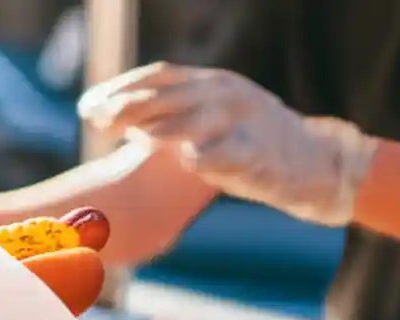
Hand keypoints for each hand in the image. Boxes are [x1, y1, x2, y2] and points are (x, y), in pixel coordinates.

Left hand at [78, 62, 377, 225]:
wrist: (312, 162)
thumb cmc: (247, 141)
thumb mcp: (208, 117)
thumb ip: (168, 114)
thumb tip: (116, 118)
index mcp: (210, 82)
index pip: (158, 77)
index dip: (119, 89)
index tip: (86, 108)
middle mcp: (225, 94)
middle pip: (170, 95)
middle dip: (129, 107)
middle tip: (96, 123)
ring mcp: (245, 122)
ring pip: (199, 120)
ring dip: (165, 128)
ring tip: (133, 137)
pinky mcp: (260, 154)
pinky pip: (231, 152)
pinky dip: (208, 155)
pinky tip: (187, 160)